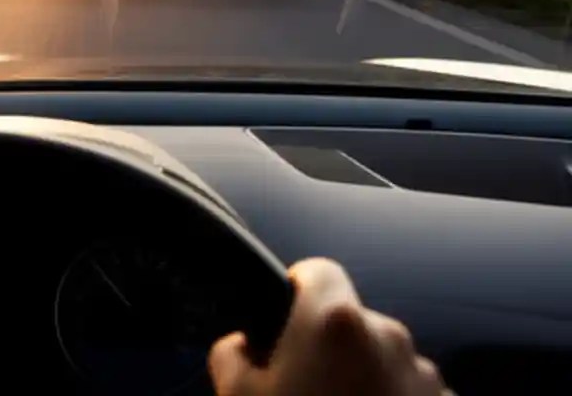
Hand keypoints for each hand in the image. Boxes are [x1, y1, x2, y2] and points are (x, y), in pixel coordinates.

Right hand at [209, 258, 447, 395]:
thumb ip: (231, 355)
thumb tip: (240, 346)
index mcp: (333, 321)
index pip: (317, 271)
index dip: (295, 290)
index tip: (283, 319)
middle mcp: (388, 336)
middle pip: (350, 322)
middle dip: (328, 348)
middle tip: (301, 388)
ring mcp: (424, 376)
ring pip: (383, 360)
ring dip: (363, 380)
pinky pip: (409, 393)